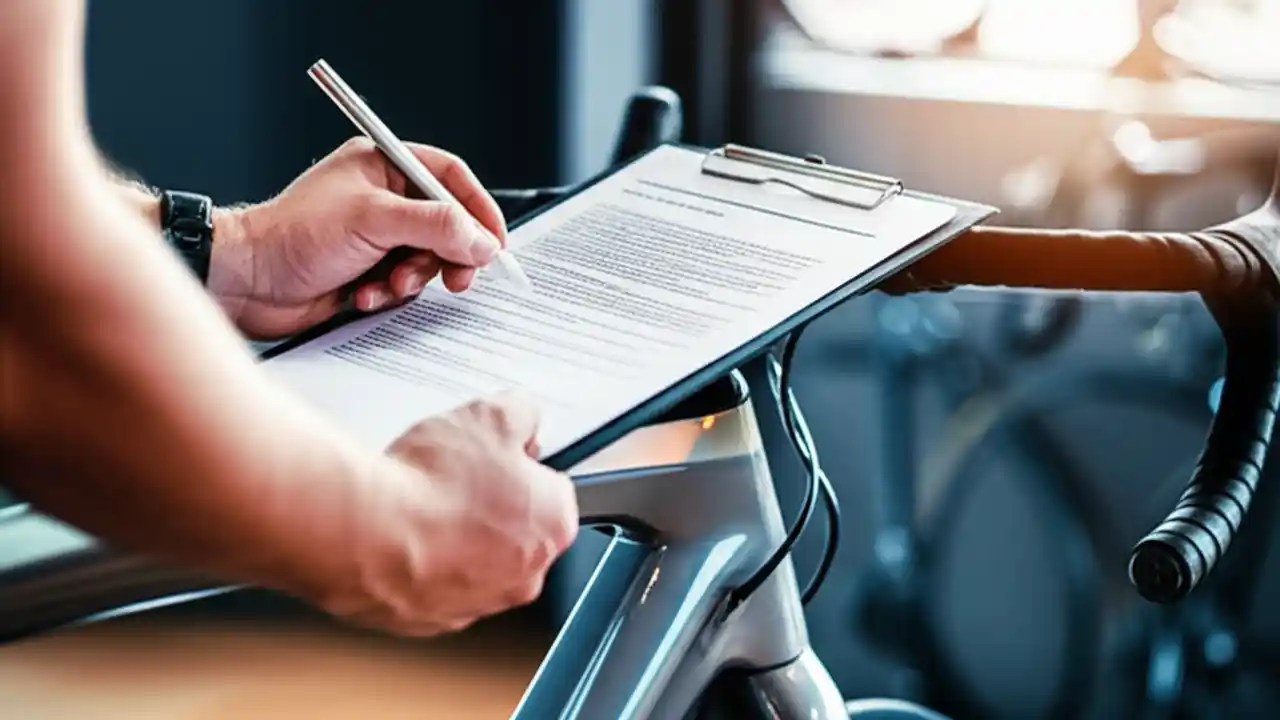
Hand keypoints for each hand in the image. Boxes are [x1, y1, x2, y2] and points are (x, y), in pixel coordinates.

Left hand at [209, 137, 507, 337]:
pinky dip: (389, 294)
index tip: (494, 242)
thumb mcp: (374, 220)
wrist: (248, 281)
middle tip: (454, 278)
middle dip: (448, 254)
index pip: (450, 177)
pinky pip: (403, 284)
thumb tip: (482, 241)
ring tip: (386, 284)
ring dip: (412, 279)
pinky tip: (363, 294)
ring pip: (427, 259)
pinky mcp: (367, 269)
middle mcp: (383, 198)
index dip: (478, 208)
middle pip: (446, 223)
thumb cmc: (294, 236)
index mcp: (383, 166)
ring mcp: (376, 235)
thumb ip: (436, 226)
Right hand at [308, 393, 577, 636]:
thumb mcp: (491, 416)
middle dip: (489, 504)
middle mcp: (525, 576)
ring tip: (421, 503)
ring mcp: (477, 604)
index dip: (519, 464)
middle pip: (515, 529)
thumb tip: (522, 416)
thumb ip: (521, 414)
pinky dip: (419, 561)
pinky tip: (400, 532)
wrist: (367, 534)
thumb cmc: (432, 486)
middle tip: (455, 476)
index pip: (551, 487)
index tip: (495, 454)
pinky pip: (432, 583)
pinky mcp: (430, 620)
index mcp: (554, 526)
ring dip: (455, 535)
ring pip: (473, 560)